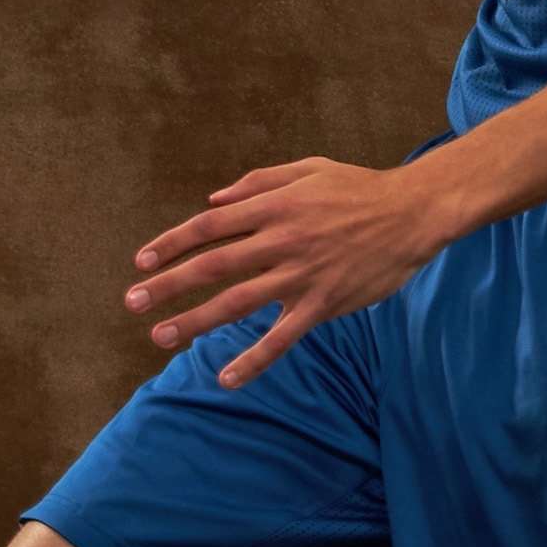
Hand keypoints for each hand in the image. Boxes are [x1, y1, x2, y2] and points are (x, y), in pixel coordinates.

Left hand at [126, 158, 446, 388]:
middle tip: (133, 303)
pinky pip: (283, 337)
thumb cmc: (359, 189)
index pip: (209, 226)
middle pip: (213, 266)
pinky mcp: (324, 302)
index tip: (142, 262)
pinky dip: (254, 359)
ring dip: (196, 321)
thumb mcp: (308, 169)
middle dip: (168, 285)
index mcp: (274, 206)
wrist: (413, 213)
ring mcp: (302, 274)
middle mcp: (282, 239)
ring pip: (239, 302)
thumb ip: (258, 183)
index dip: (171, 244)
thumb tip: (212, 201)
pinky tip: (227, 378)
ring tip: (161, 337)